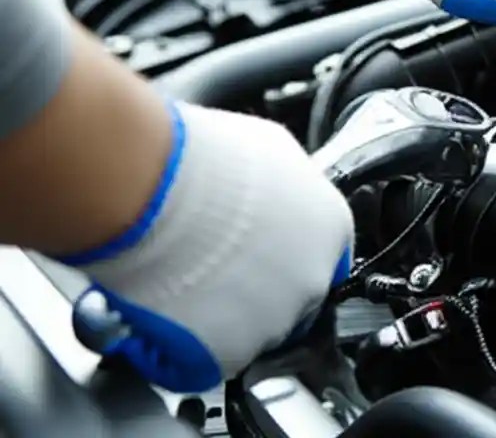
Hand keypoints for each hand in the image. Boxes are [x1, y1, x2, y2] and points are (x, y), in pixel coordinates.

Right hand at [62, 102, 352, 393]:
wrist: (150, 188)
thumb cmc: (199, 159)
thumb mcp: (268, 148)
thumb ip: (289, 182)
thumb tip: (278, 189)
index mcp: (332, 228)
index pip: (323, 258)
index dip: (285, 259)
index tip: (260, 258)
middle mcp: (313, 279)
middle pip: (293, 300)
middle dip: (256, 292)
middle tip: (210, 271)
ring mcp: (275, 321)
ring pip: (252, 333)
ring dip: (221, 319)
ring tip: (179, 285)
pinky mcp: (229, 355)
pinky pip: (209, 361)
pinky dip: (185, 347)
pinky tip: (163, 315)